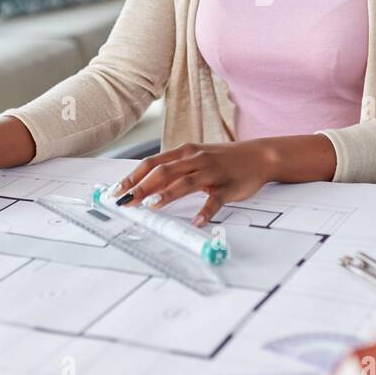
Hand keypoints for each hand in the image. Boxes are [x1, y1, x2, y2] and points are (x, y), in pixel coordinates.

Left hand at [110, 141, 274, 226]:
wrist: (259, 156)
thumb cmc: (224, 159)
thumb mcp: (196, 157)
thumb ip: (174, 168)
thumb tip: (146, 184)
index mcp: (184, 152)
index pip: (152, 163)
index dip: (132, 177)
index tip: (116, 191)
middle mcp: (195, 160)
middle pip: (163, 172)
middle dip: (141, 187)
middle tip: (125, 202)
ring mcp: (211, 173)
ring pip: (185, 183)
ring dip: (167, 194)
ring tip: (152, 206)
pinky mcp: (227, 187)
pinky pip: (214, 200)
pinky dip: (204, 212)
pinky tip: (196, 222)